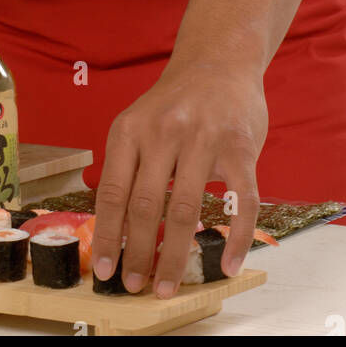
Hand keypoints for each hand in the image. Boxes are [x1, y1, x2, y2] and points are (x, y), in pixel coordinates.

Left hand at [92, 62, 267, 297]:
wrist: (218, 59)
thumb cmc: (174, 102)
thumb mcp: (138, 123)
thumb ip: (128, 167)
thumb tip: (114, 229)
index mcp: (130, 129)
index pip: (113, 192)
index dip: (108, 235)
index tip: (103, 269)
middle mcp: (163, 132)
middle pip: (145, 206)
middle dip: (138, 253)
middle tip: (135, 286)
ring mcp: (204, 138)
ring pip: (186, 210)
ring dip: (175, 255)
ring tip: (169, 286)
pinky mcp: (241, 147)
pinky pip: (241, 202)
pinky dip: (235, 239)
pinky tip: (228, 265)